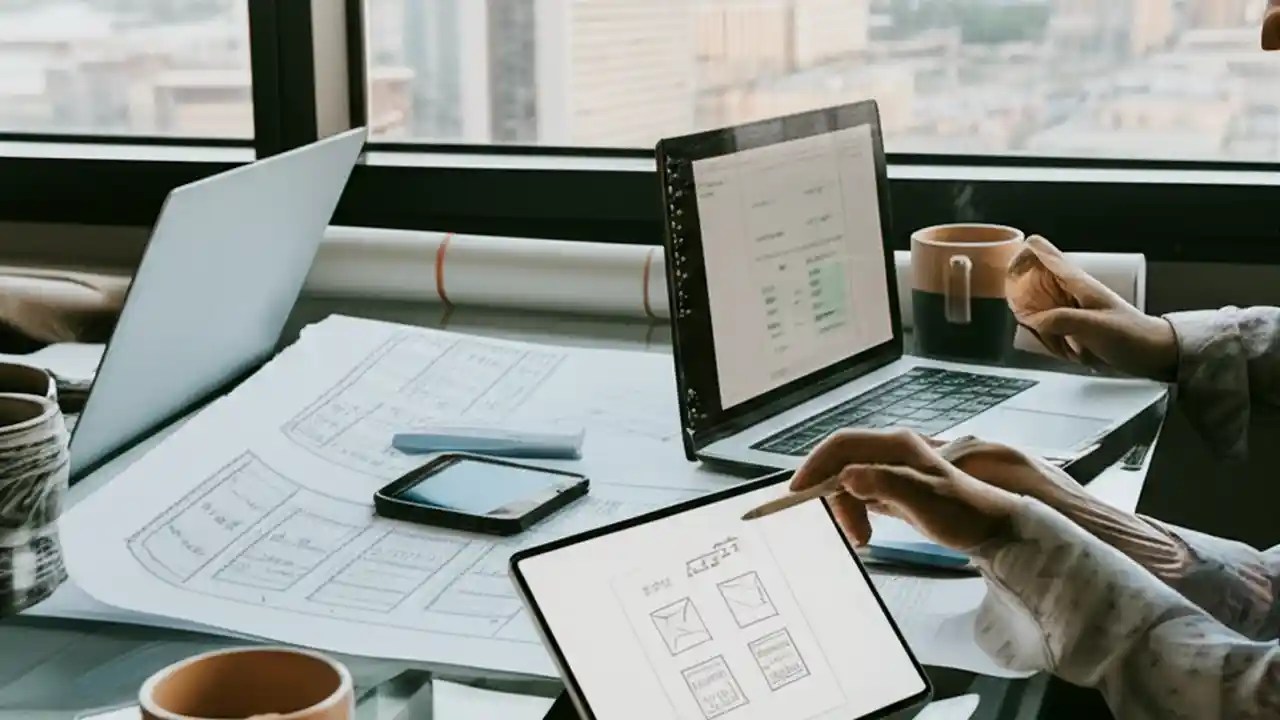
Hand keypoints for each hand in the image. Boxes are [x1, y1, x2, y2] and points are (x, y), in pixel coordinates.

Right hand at [789, 429, 1019, 551]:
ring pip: (849, 482)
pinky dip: (856, 514)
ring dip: (846, 510)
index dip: (815, 465)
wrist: (993, 529)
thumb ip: (885, 484)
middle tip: (841, 529)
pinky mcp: (894, 488)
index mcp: (896, 446)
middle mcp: (891, 452)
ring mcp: (892, 469)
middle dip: (832, 496)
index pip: (842, 445)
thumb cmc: (962, 513)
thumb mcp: (924, 500)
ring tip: (860, 538)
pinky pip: (861, 494)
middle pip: (841, 464)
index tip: (798, 494)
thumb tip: (846, 476)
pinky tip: (865, 533)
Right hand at [1005, 235, 1177, 380]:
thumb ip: (1061, 320)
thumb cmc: (1132, 335)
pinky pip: (1046, 329)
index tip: (1006, 260)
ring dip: (1037, 328)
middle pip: (1031, 283)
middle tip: (1035, 321)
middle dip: (1024, 302)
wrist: (1153, 355)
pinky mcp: (1072, 327)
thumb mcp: (1095, 327)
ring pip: (1035, 310)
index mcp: (1078, 283)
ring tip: (1061, 344)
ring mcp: (1071, 309)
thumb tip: (1031, 320)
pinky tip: (1064, 351)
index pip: (1045, 254)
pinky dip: (1048, 340)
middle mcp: (1071, 292)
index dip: (1023, 254)